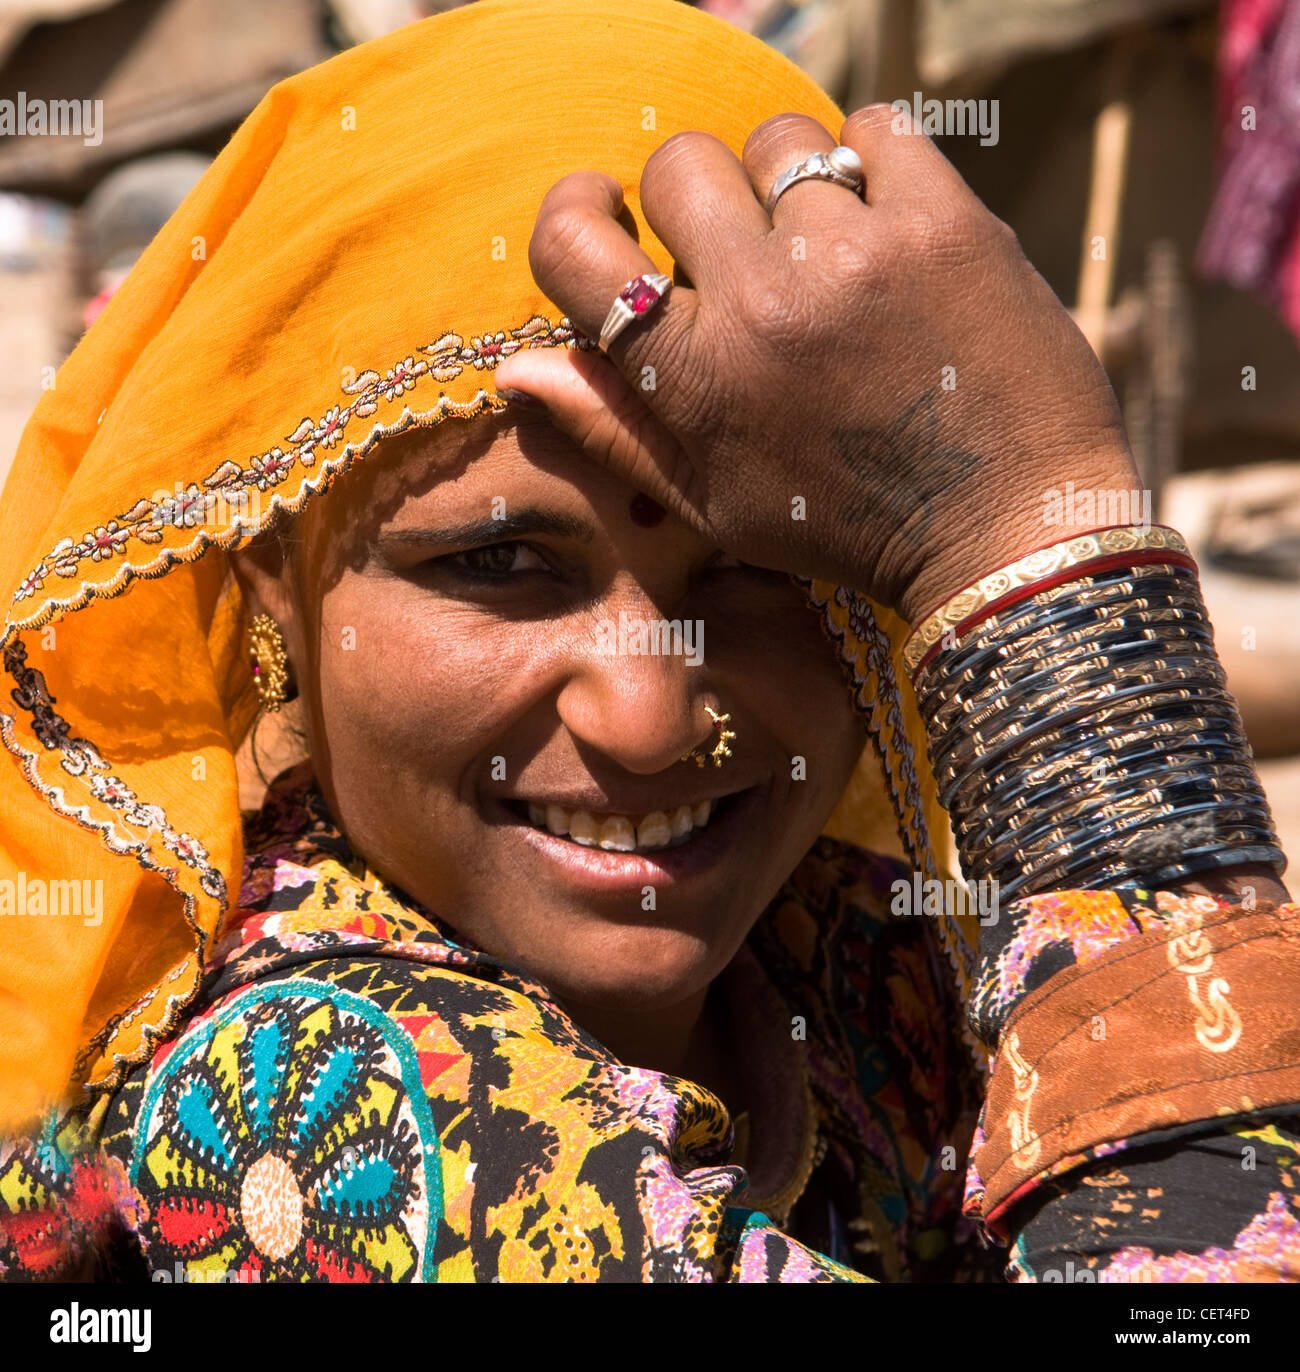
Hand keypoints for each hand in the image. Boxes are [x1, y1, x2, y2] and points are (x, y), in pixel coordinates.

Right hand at [493, 105, 1138, 622]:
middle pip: (677, 165)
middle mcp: (761, 303)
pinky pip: (875, 130)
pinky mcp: (944, 221)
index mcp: (695, 378)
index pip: (575, 247)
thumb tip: (516, 366)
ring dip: (791, 185)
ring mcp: (855, 254)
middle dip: (696, 200)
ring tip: (831, 250)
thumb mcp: (716, 503)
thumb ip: (617, 428)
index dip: (577, 213)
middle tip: (741, 249)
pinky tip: (891, 230)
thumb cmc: (848, 528)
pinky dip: (875, 169)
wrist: (1006, 532)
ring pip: (779, 140)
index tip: (607, 213)